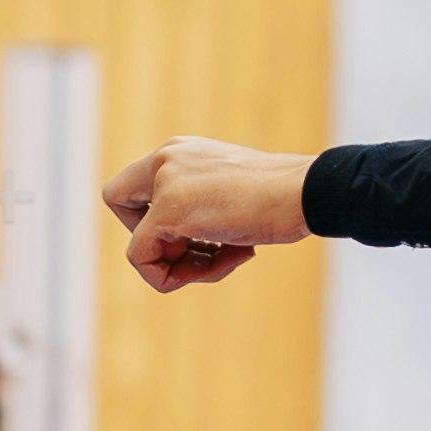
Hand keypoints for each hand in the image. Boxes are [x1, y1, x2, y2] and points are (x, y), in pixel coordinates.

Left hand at [105, 138, 311, 294]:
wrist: (309, 191)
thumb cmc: (286, 198)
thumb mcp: (234, 194)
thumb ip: (202, 207)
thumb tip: (184, 247)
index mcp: (181, 152)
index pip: (134, 185)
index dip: (152, 218)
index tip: (195, 231)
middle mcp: (166, 158)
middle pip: (121, 205)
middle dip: (159, 239)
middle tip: (206, 246)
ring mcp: (165, 182)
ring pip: (139, 242)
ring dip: (182, 266)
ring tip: (232, 257)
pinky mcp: (169, 210)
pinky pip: (142, 259)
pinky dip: (173, 278)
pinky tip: (231, 260)